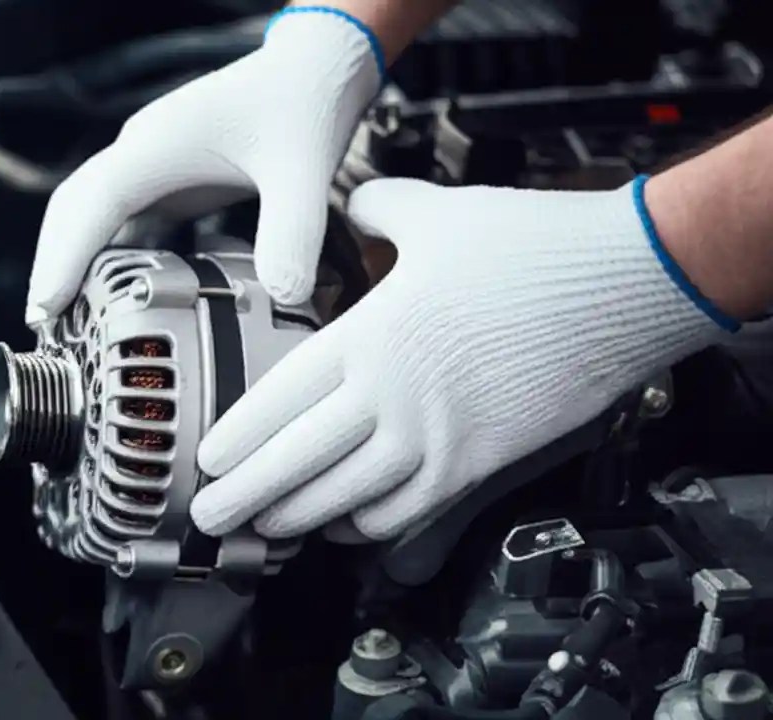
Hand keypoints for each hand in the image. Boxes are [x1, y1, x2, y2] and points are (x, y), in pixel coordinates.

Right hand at [25, 8, 384, 322]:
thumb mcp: (305, 170)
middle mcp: (144, 151)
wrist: (320, 65)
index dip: (67, 257)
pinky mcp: (171, 176)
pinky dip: (111, 254)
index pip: (93, 204)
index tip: (48, 306)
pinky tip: (118, 290)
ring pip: (93, 213)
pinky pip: (124, 218)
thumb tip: (284, 294)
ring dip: (77, 259)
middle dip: (55, 263)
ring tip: (71, 317)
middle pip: (75, 208)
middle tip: (46, 324)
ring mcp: (154, 163)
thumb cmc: (305, 100)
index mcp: (161, 145)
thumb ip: (294, 232)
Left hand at [190, 177, 731, 540]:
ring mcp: (436, 436)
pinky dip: (366, 526)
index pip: (280, 399)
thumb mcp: (436, 213)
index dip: (237, 438)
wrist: (625, 281)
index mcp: (370, 334)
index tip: (205, 460)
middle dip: (244, 497)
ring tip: (265, 527)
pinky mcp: (478, 462)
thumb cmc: (532, 246)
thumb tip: (360, 208)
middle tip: (208, 516)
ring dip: (297, 518)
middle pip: (296, 462)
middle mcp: (393, 394)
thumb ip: (381, 212)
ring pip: (345, 498)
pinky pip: (406, 512)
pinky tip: (346, 524)